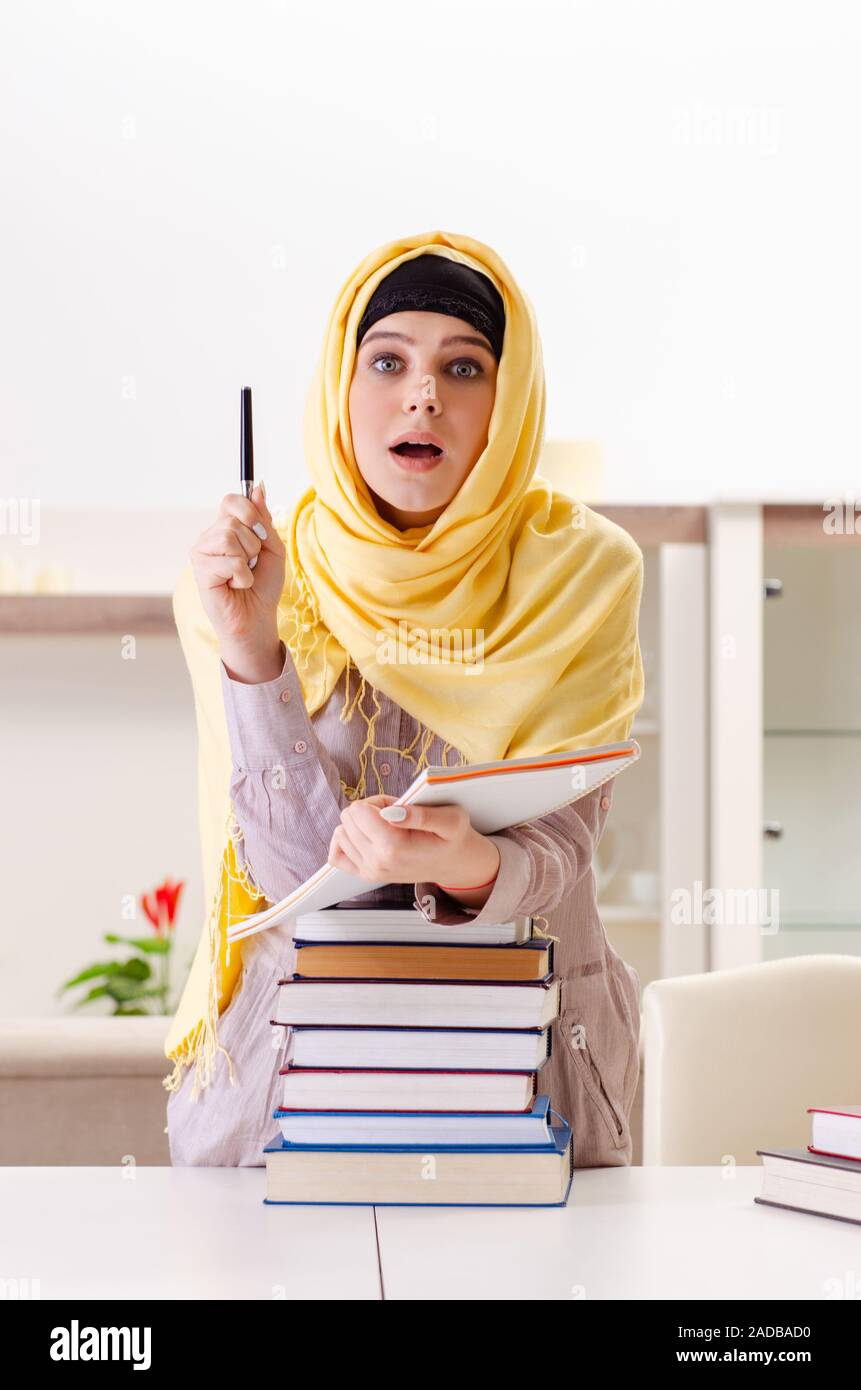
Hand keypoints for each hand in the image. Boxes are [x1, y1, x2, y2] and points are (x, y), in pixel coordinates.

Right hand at [189, 484, 285, 649]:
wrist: (257, 618)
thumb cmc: (263, 585)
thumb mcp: (272, 548)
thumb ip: (264, 519)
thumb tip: (259, 486)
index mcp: (226, 528)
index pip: (231, 500)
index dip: (249, 511)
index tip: (260, 532)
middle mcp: (210, 537)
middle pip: (233, 520)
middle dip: (254, 544)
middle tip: (251, 563)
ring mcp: (202, 552)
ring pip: (229, 537)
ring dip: (248, 560)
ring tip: (243, 575)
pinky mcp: (200, 570)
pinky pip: (230, 561)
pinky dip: (243, 577)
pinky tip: (236, 586)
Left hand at [326, 794, 500, 890]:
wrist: (453, 863)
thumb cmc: (452, 837)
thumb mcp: (451, 819)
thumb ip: (423, 814)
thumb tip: (389, 812)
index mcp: (394, 846)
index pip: (359, 810)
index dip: (378, 801)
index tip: (397, 808)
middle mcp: (378, 862)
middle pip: (349, 818)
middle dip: (369, 810)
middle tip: (394, 816)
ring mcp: (370, 870)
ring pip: (341, 832)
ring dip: (361, 824)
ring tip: (386, 827)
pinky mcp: (366, 874)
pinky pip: (336, 855)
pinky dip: (345, 841)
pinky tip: (363, 836)